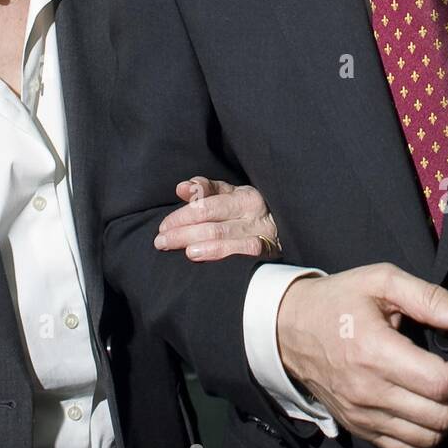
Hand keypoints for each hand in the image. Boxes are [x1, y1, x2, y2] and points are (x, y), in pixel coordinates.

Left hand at [154, 176, 280, 261]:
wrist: (287, 233)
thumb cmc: (249, 213)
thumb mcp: (231, 196)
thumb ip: (205, 190)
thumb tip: (181, 187)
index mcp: (244, 196)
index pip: (207, 205)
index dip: (182, 216)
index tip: (163, 227)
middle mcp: (254, 214)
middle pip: (213, 223)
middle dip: (183, 233)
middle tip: (161, 242)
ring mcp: (262, 235)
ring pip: (226, 239)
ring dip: (201, 246)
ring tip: (183, 252)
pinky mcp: (268, 255)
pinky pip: (244, 256)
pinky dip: (224, 256)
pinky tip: (206, 259)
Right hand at [276, 263, 447, 447]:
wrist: (286, 329)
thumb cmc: (337, 300)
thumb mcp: (381, 280)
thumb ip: (429, 297)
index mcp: (375, 351)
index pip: (442, 383)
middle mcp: (369, 391)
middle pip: (442, 416)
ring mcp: (363, 415)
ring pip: (429, 437)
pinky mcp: (360, 429)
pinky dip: (435, 438)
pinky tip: (444, 414)